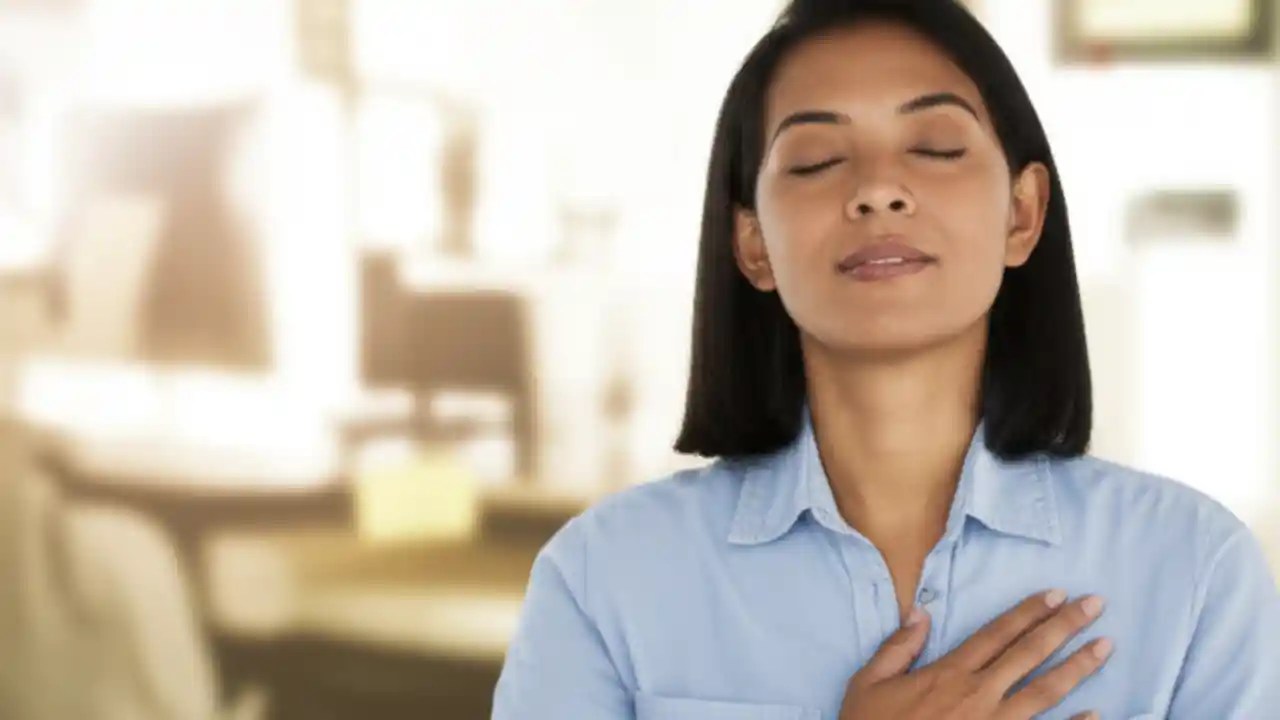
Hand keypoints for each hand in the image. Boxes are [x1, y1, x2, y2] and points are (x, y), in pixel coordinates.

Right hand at [838, 590, 1111, 719]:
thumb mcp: (869, 682)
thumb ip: (898, 647)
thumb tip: (919, 612)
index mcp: (948, 672)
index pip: (996, 634)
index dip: (1027, 612)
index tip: (1056, 594)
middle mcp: (978, 693)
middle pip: (1028, 653)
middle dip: (1064, 626)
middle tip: (1095, 605)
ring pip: (1045, 691)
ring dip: (1078, 667)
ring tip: (1105, 646)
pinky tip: (1096, 713)